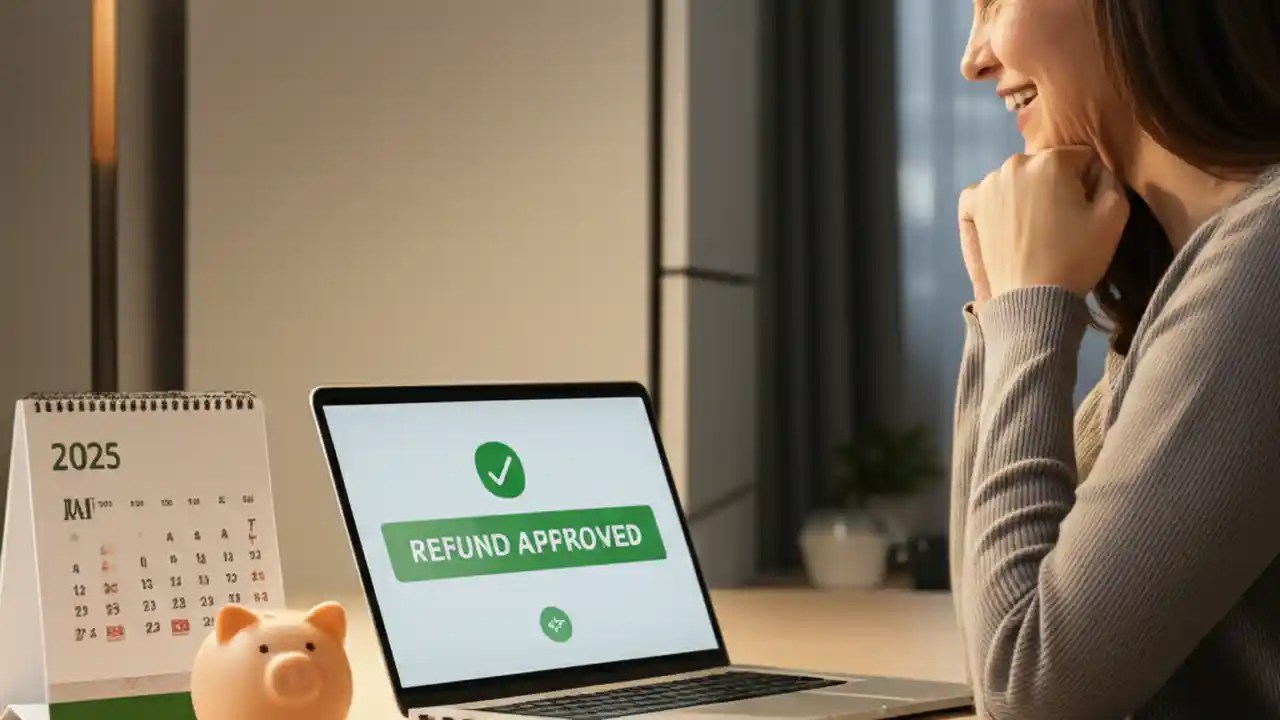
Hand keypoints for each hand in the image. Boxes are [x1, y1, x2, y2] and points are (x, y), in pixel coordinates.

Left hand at [960, 146, 1129, 298]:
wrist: (1032, 300)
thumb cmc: (1075, 258)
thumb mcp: (1113, 215)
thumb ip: (1110, 179)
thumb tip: (1096, 169)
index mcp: (1050, 161)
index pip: (1081, 158)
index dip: (1089, 182)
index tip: (1086, 210)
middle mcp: (1014, 164)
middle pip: (1047, 167)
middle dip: (1057, 186)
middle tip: (1062, 222)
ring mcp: (987, 186)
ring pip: (1018, 179)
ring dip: (1028, 194)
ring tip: (1036, 228)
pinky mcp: (971, 208)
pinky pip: (985, 194)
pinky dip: (995, 203)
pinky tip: (1006, 222)